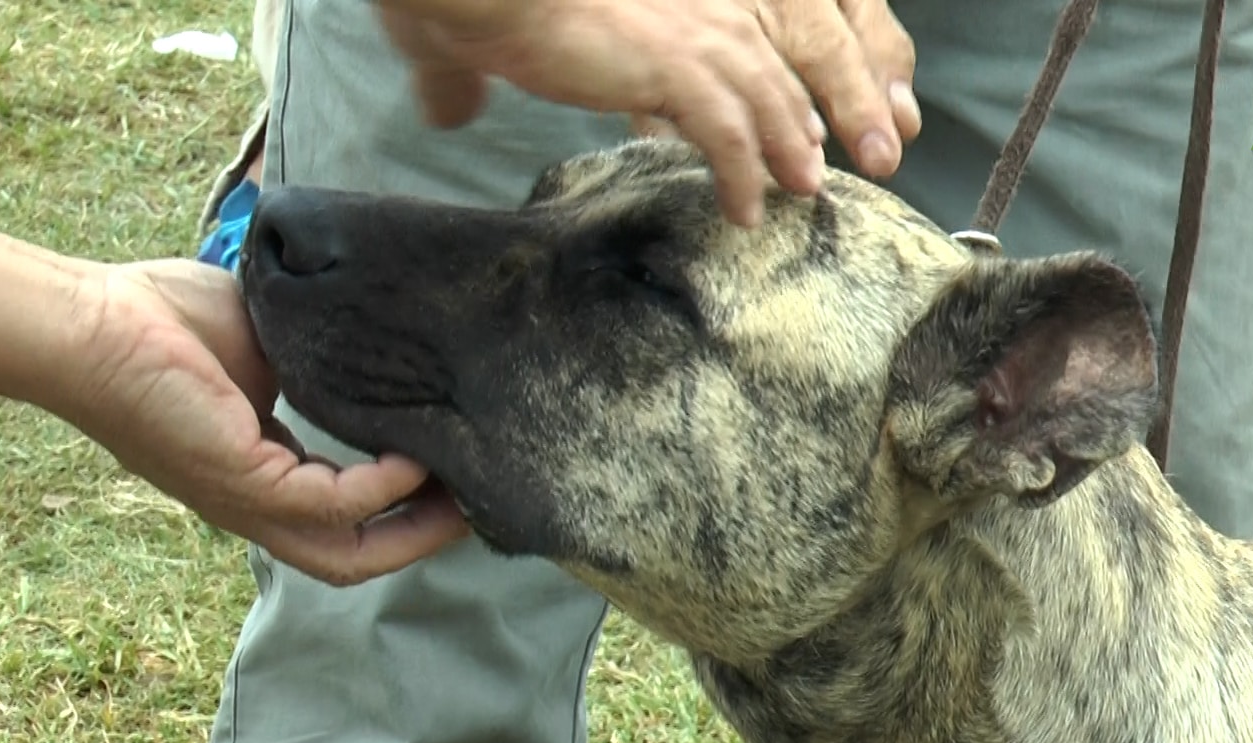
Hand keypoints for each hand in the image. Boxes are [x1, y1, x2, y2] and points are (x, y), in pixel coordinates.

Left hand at [62, 259, 470, 585]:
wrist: (86, 321)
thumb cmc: (154, 320)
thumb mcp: (267, 339)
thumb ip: (322, 357)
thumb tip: (379, 335)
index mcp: (259, 473)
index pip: (342, 513)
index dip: (400, 506)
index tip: (453, 469)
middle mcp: (254, 503)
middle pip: (353, 557)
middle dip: (422, 538)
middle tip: (476, 499)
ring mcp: (246, 500)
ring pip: (347, 551)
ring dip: (414, 531)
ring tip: (464, 492)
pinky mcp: (242, 480)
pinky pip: (334, 505)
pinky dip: (382, 490)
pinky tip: (415, 459)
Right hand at [377, 0, 919, 228]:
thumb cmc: (478, 7)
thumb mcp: (498, 43)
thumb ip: (479, 78)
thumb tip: (446, 109)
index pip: (738, 42)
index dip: (764, 87)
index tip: (776, 127)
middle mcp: (697, 8)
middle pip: (772, 68)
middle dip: (797, 120)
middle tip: (805, 168)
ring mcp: (694, 37)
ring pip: (768, 104)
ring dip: (785, 152)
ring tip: (796, 193)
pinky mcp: (678, 71)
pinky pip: (732, 138)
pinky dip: (743, 177)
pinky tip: (743, 212)